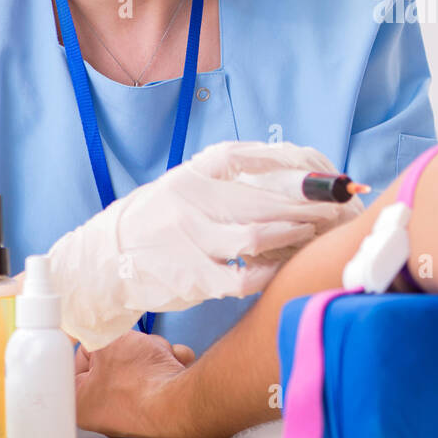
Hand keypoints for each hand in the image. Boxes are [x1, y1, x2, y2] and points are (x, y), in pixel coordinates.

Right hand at [48, 140, 362, 349]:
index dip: (290, 165)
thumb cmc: (158, 219)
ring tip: (313, 232)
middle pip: (261, 200)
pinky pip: (242, 277)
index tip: (324, 174)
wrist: (103, 262)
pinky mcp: (191, 278)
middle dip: (305, 205)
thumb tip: (288, 167)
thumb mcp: (184, 184)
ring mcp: (190, 241)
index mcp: (191, 175)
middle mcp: (190, 202)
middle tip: (335, 208)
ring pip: (255, 236)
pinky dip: (268, 273)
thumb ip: (227, 175)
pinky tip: (283, 268)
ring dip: (292, 234)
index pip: (247, 158)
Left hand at [74, 332, 194, 437]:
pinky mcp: (159, 403)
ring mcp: (135, 409)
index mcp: (82, 402)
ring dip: (154, 350)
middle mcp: (107, 410)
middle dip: (132, 345)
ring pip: (140, 363)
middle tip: (134, 345)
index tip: (106, 333)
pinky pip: (159, 373)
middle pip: (115, 359)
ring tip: (157, 356)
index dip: (97, 340)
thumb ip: (97, 331)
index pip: (80, 359)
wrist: (181, 398)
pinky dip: (168, 362)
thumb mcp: (109, 341)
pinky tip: (172, 363)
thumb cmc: (142, 383)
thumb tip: (95, 327)